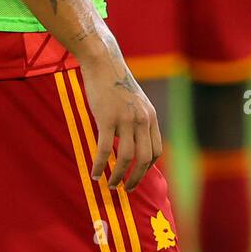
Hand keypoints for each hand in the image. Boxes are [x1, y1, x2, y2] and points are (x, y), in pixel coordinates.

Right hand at [79, 37, 162, 191]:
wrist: (103, 62)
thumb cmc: (116, 81)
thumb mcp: (136, 101)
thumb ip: (139, 119)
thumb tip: (134, 141)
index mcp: (151, 116)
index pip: (156, 150)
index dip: (148, 167)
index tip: (137, 175)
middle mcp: (142, 119)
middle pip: (144, 159)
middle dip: (136, 178)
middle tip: (126, 189)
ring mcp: (125, 119)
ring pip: (125, 157)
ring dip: (118, 176)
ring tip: (110, 185)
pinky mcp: (107, 118)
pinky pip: (105, 149)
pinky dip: (99, 165)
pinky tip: (94, 174)